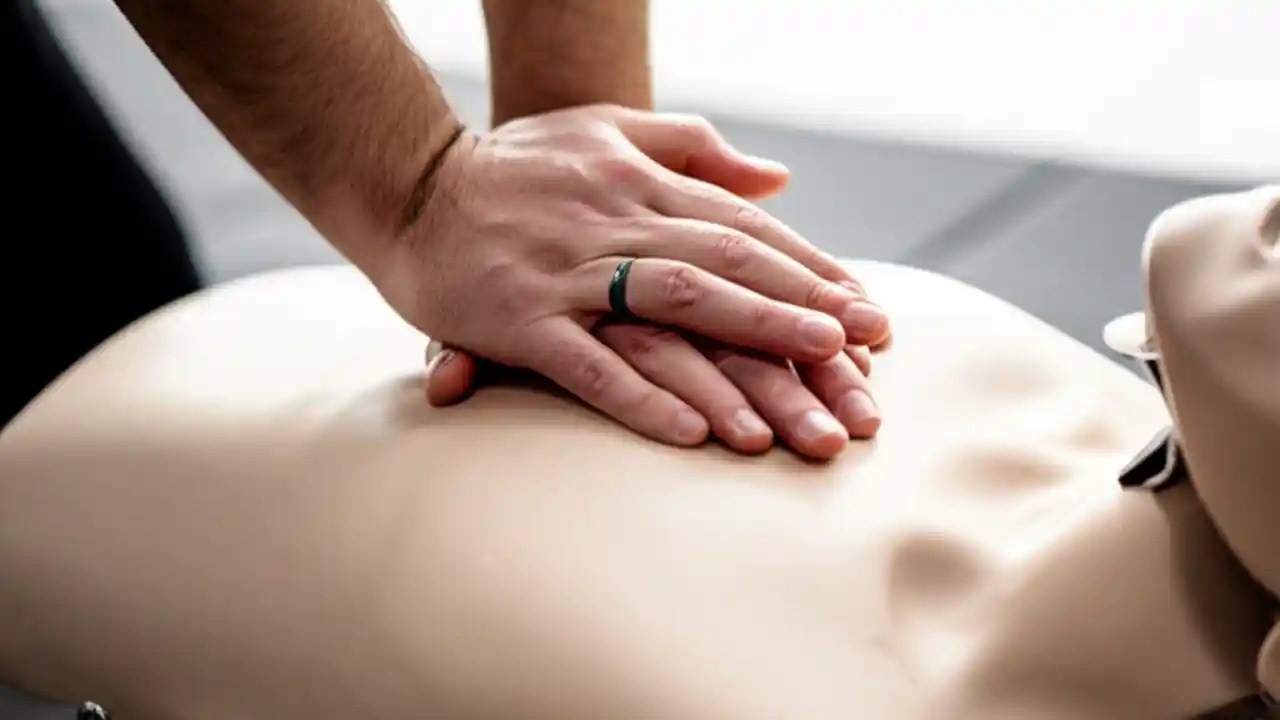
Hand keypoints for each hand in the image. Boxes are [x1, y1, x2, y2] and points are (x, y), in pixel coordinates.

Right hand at [369, 104, 887, 445]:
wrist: (411, 183)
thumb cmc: (518, 163)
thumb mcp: (607, 130)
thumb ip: (693, 148)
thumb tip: (778, 177)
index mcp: (641, 182)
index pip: (744, 227)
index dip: (810, 269)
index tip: (867, 313)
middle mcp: (614, 223)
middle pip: (726, 267)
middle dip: (801, 311)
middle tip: (864, 355)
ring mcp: (566, 273)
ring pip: (673, 308)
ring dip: (744, 348)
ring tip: (805, 394)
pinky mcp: (518, 318)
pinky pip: (586, 364)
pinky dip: (640, 397)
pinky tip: (690, 434)